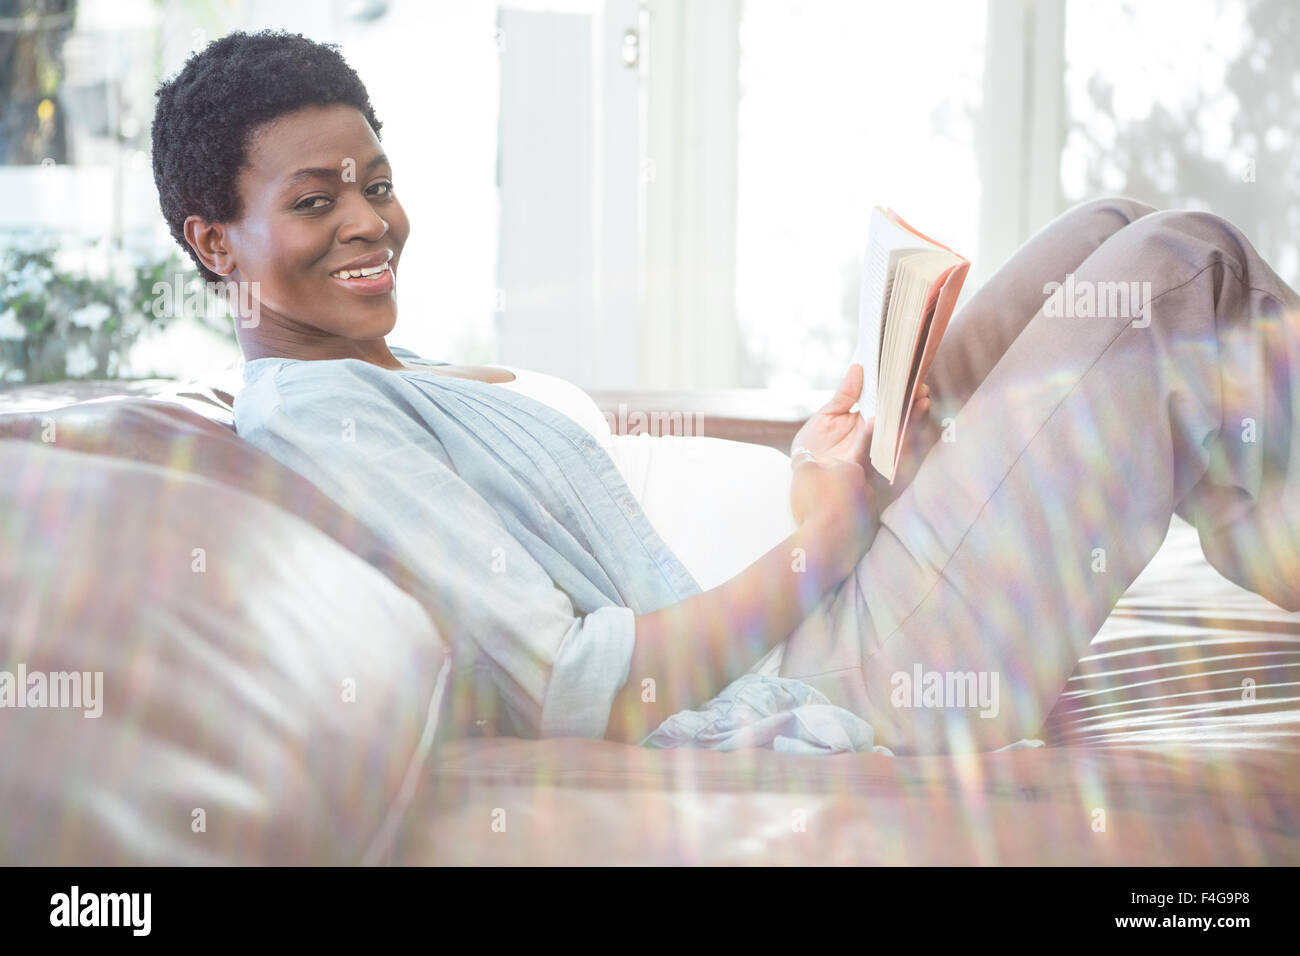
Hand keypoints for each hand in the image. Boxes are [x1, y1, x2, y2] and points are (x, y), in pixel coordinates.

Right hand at [789, 453, 876, 581]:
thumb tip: (803, 453)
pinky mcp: (869, 535)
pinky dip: (844, 529)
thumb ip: (803, 458)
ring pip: (852, 508)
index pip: (835, 466)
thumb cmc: (816, 502)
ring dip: (840, 511)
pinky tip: (830, 533)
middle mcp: (868, 490)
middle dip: (832, 492)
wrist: (827, 542)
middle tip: (813, 502)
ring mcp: (870, 514)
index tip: (808, 484)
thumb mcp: (802, 472)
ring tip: (820, 520)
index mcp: (854, 471)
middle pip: (846, 487)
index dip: (819, 473)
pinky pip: (855, 528)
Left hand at [790, 363, 930, 472]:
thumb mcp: (826, 415)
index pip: (886, 400)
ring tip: (919, 401)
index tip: (909, 374)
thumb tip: (857, 367)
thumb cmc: (813, 446)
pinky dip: (875, 434)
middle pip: (897, 415)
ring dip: (909, 417)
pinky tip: (876, 421)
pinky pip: (872, 447)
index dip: (899, 388)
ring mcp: (872, 448)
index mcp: (864, 418)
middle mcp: (872, 433)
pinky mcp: (864, 463)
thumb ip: (844, 395)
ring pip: (895, 431)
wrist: (805, 473)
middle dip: (912, 402)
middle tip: (921, 388)